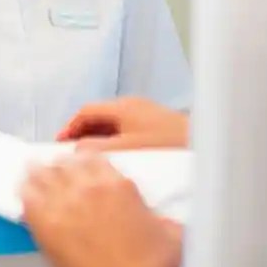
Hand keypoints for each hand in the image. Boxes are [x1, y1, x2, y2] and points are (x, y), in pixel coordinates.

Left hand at [22, 155, 181, 266]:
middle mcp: (89, 187)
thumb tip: (160, 222)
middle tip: (57, 172)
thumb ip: (160, 219)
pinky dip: (24, 191)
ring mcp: (65, 203)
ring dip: (39, 173)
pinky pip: (26, 196)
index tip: (80, 165)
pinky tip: (22, 191)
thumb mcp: (170, 235)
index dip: (84, 161)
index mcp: (118, 185)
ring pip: (42, 173)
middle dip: (61, 167)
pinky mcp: (45, 224)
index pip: (92, 157)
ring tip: (33, 173)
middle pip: (64, 163)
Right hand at [55, 97, 188, 151]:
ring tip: (90, 160)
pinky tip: (115, 159)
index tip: (58, 146)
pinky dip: (113, 141)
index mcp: (122, 107)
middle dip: (82, 134)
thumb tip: (76, 150)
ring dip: (98, 139)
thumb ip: (98, 149)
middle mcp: (131, 105)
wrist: (208, 145)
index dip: (69, 128)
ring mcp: (144, 113)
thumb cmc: (166, 146)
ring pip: (112, 124)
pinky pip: (125, 129)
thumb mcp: (127, 149)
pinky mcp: (155, 124)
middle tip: (71, 155)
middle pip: (98, 117)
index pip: (86, 112)